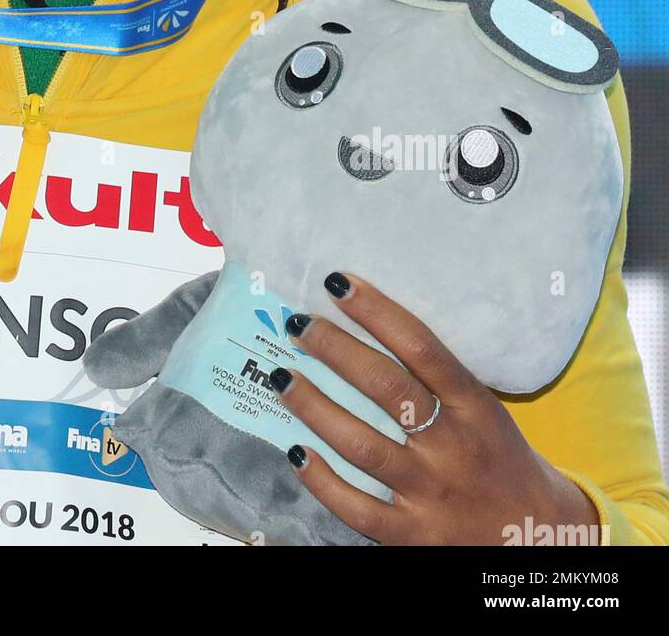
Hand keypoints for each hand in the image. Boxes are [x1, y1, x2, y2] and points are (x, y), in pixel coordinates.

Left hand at [270, 272, 599, 545]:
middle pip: (386, 388)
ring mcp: (431, 493)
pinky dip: (323, 481)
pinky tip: (295, 452)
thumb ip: (438, 380)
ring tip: (282, 377)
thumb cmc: (502, 461)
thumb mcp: (485, 411)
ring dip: (315, 408)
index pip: (420, 347)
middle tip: (298, 324)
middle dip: (335, 349)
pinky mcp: (414, 535)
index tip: (338, 283)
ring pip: (363, 445)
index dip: (377, 311)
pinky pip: (358, 508)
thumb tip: (369, 328)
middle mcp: (452, 446)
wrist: (541, 540)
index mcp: (474, 406)